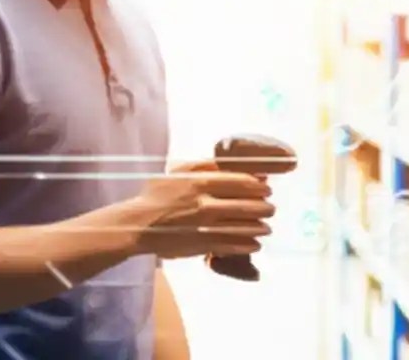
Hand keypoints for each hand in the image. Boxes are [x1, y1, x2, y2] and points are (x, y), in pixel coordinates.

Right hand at [124, 168, 274, 259]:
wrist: (137, 225)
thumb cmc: (155, 195)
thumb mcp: (177, 171)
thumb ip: (203, 165)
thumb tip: (229, 163)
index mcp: (200, 182)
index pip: (240, 182)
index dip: (259, 185)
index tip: (267, 187)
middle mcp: (205, 204)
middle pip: (246, 205)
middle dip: (264, 207)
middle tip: (271, 208)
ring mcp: (204, 226)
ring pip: (242, 227)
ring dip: (259, 227)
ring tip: (266, 228)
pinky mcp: (201, 245)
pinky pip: (232, 245)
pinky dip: (247, 245)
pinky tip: (255, 245)